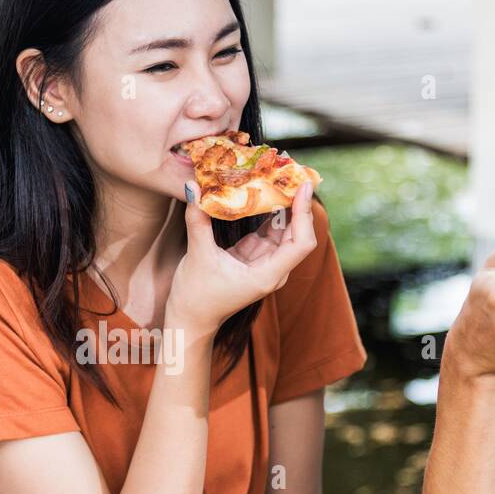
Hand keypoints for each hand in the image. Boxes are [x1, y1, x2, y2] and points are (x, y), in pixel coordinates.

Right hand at [166, 180, 317, 334]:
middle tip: (290, 172)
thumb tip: (194, 188)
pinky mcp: (252, 258)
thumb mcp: (197, 256)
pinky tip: (259, 192)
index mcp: (268, 275)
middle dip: (296, 203)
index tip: (302, 187)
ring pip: (281, 230)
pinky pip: (265, 232)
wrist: (189, 321)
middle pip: (296, 233)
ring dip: (281, 205)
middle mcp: (272, 270)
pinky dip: (264, 212)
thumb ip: (198, 221)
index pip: (301, 243)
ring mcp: (264, 263)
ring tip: (277, 176)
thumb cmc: (196, 297)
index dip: (305, 214)